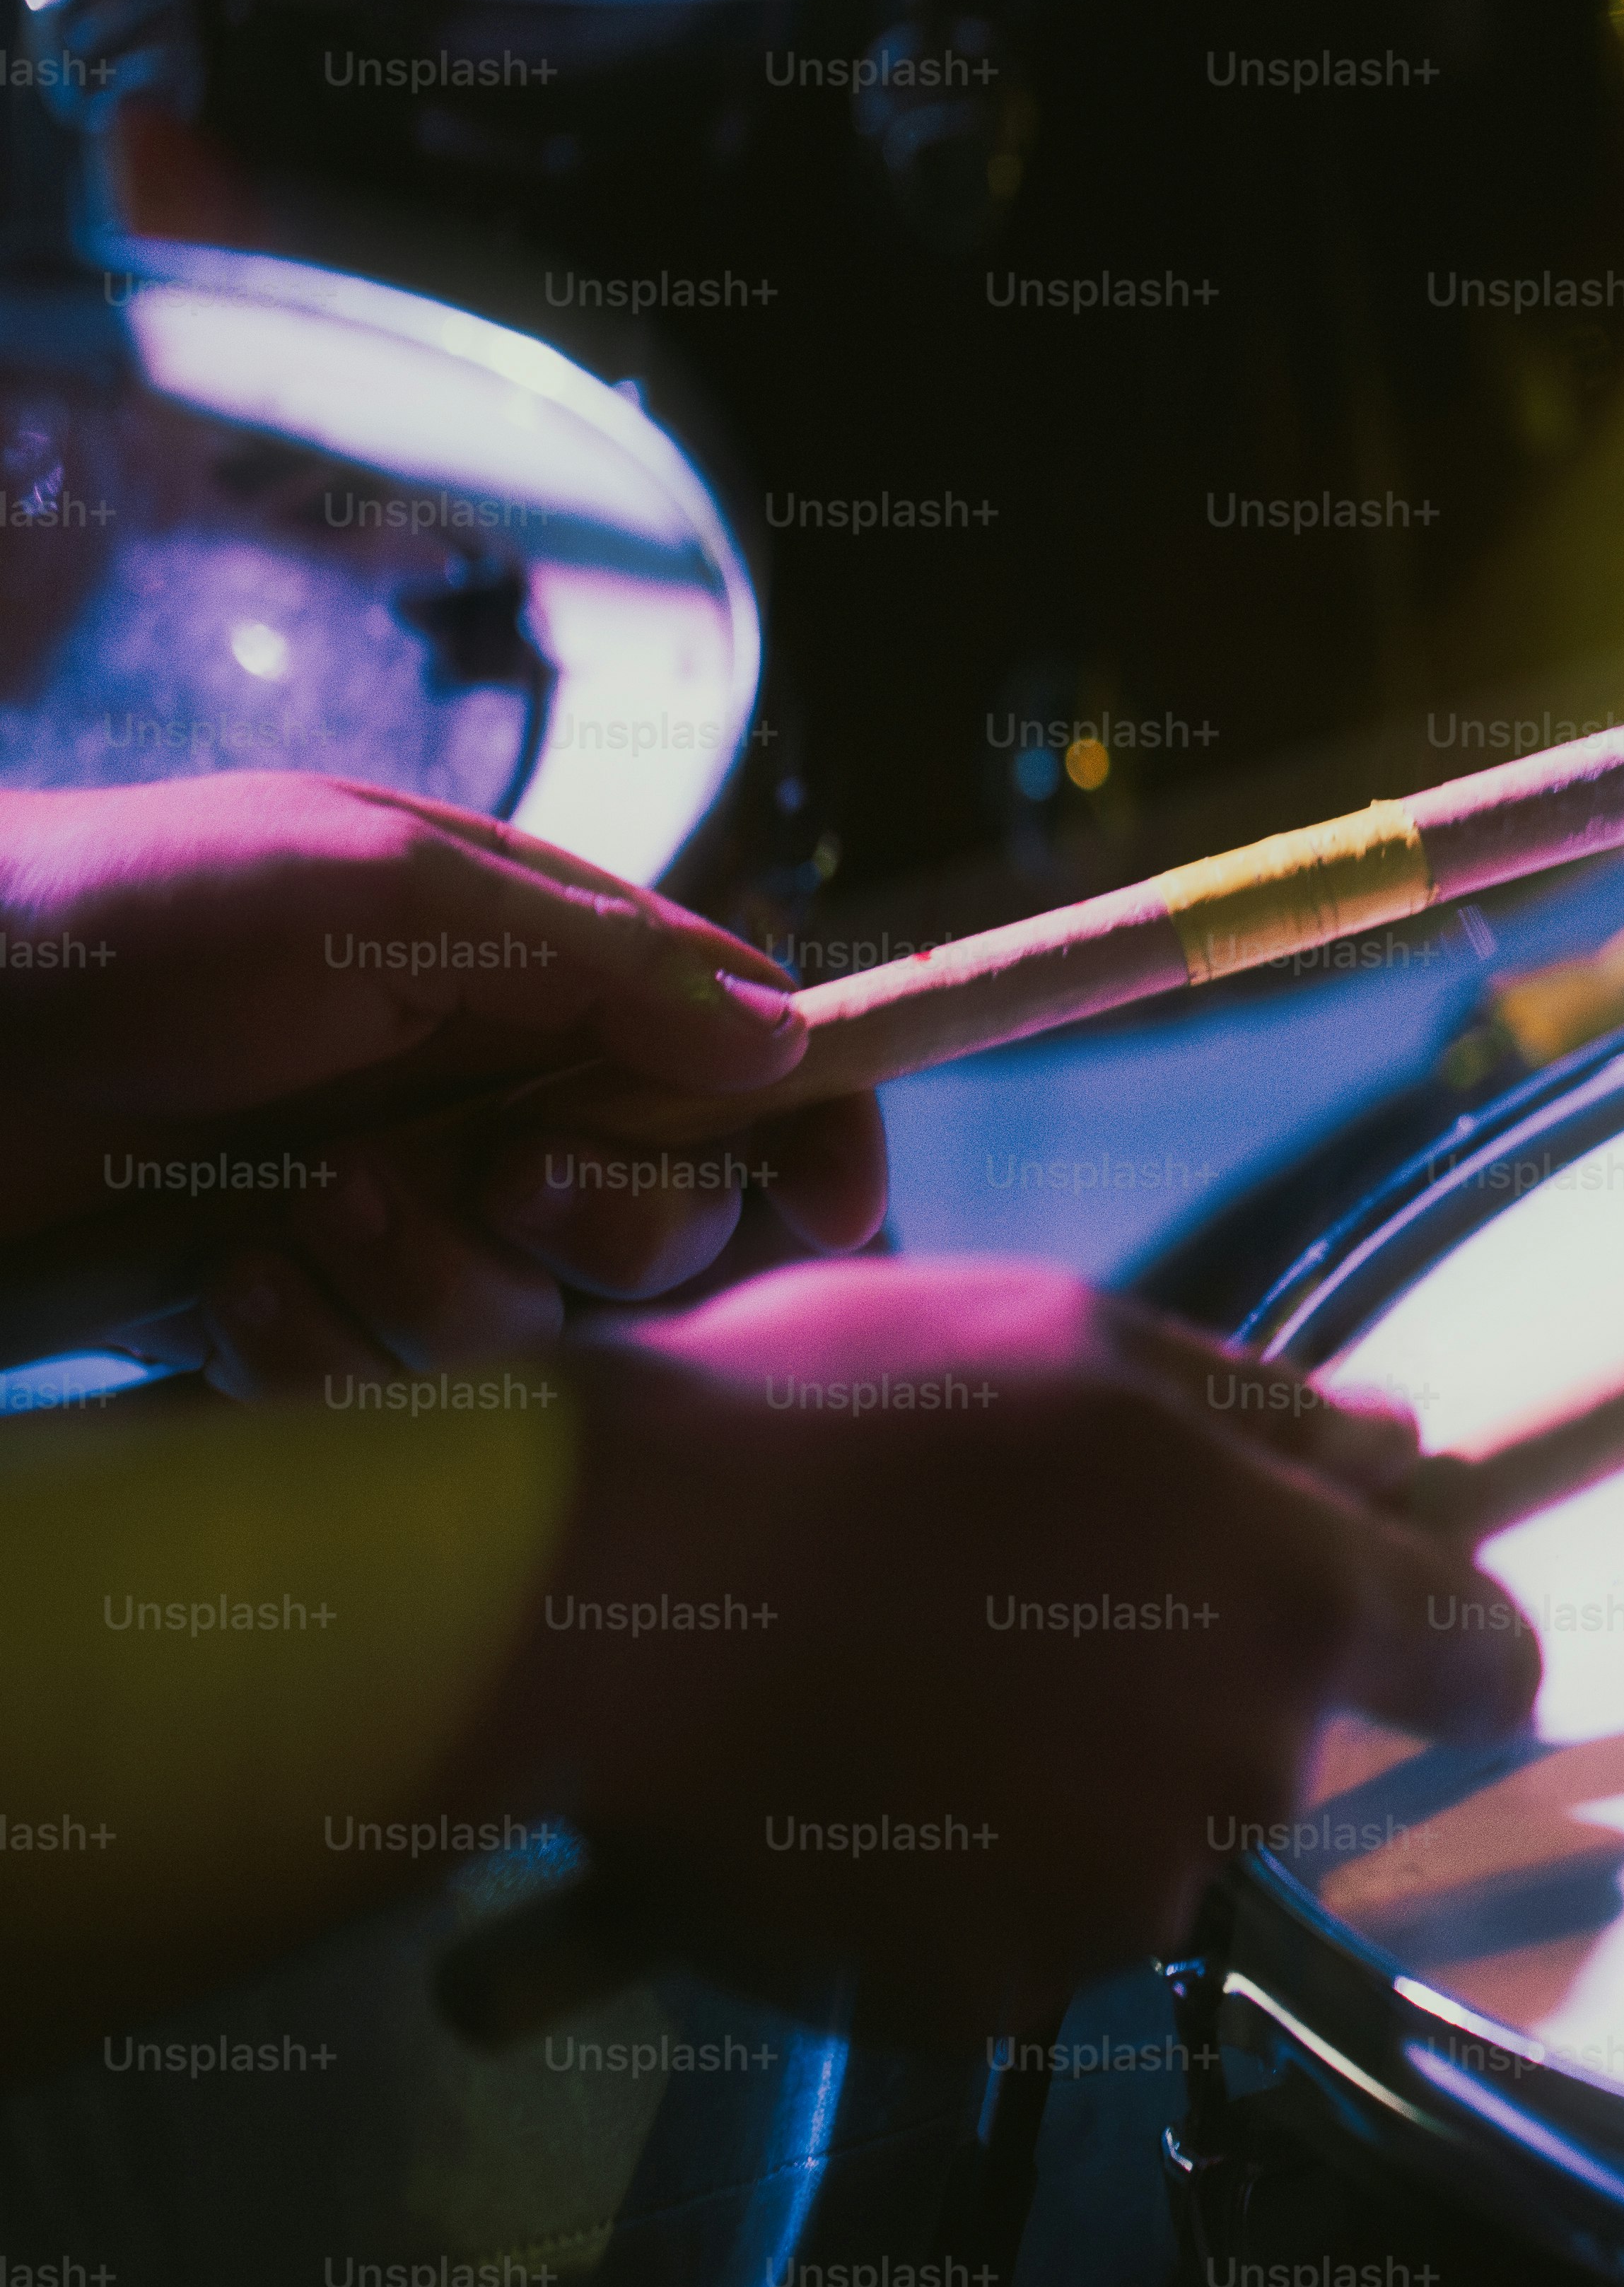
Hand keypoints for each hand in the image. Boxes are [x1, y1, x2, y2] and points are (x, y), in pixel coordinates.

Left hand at [0, 775, 885, 1388]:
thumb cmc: (127, 912)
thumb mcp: (379, 883)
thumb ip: (596, 960)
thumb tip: (783, 1038)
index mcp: (544, 987)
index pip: (755, 1076)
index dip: (816, 1141)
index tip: (834, 1201)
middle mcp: (495, 1111)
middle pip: (675, 1231)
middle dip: (611, 1222)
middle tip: (502, 1173)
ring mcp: (399, 1225)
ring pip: (536, 1333)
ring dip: (433, 1284)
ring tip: (303, 1209)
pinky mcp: (299, 1325)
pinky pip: (385, 1403)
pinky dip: (315, 1355)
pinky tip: (230, 1286)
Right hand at [473, 1261, 1537, 2041]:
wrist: (594, 1595)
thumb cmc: (836, 1420)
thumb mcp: (1071, 1340)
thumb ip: (1261, 1412)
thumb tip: (1397, 1443)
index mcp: (1295, 1599)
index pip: (1480, 1659)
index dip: (1450, 1645)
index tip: (1407, 1638)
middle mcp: (1243, 1771)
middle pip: (1275, 1746)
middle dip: (1185, 1690)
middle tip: (1019, 1610)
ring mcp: (1115, 1899)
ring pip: (1144, 1847)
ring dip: (1064, 1790)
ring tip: (909, 1691)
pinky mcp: (986, 1994)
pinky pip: (1013, 1937)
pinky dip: (957, 1882)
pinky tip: (858, 1787)